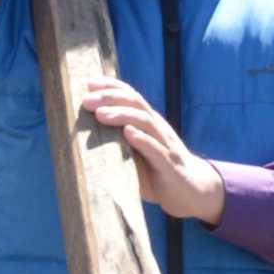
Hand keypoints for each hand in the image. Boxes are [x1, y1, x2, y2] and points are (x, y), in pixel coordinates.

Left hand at [81, 78, 225, 224]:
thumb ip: (116, 143)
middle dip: (110, 98)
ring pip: (144, 122)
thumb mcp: (134, 154)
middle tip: (87, 101)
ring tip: (101, 115)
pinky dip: (141, 139)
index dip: (112, 87)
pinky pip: (156, 148)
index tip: (89, 84)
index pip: (131, 96)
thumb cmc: (157, 171)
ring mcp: (165, 144)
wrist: (192, 190)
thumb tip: (81, 141)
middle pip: (135, 103)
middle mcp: (157, 128)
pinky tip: (128, 133)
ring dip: (121, 115)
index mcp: (148, 122)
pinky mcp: (169, 164)